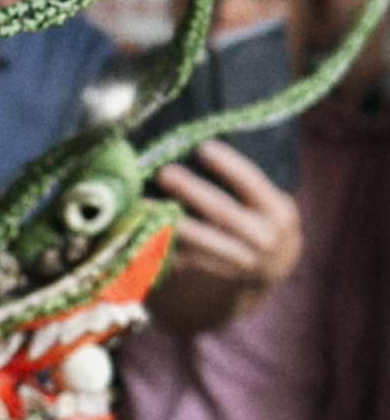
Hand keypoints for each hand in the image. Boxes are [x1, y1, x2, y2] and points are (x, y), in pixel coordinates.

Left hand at [154, 140, 301, 301]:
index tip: (203, 147)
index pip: (252, 183)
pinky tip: (142, 231)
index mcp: (278, 211)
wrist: (275, 265)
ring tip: (143, 204)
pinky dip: (165, 244)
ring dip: (169, 221)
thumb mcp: (269, 200)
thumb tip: (200, 149)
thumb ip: (245, 184)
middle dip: (191, 191)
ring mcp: (240, 260)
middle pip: (221, 211)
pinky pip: (187, 259)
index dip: (228, 165)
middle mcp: (262, 237)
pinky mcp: (217, 272)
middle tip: (164, 172)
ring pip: (200, 240)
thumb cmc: (265, 218)